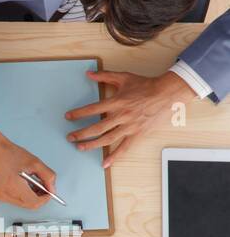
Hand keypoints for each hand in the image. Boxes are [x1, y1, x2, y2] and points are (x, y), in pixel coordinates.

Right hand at [0, 126, 56, 210]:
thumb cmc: (8, 154)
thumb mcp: (34, 162)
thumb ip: (47, 176)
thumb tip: (52, 188)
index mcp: (14, 188)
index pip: (35, 203)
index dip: (46, 198)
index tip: (50, 191)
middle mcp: (6, 196)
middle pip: (29, 205)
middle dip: (39, 197)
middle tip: (44, 186)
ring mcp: (0, 196)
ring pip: (22, 203)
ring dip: (31, 196)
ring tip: (33, 183)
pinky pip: (15, 200)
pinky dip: (23, 194)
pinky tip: (24, 183)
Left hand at [66, 70, 195, 168]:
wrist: (167, 93)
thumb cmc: (146, 85)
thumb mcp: (124, 77)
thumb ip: (105, 75)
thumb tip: (89, 73)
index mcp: (117, 102)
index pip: (93, 109)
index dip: (79, 113)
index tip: (68, 117)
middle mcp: (122, 115)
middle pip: (97, 127)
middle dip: (81, 133)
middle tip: (70, 137)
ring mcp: (130, 126)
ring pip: (107, 139)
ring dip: (92, 145)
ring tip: (80, 147)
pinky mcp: (138, 134)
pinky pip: (124, 148)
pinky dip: (114, 157)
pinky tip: (105, 163)